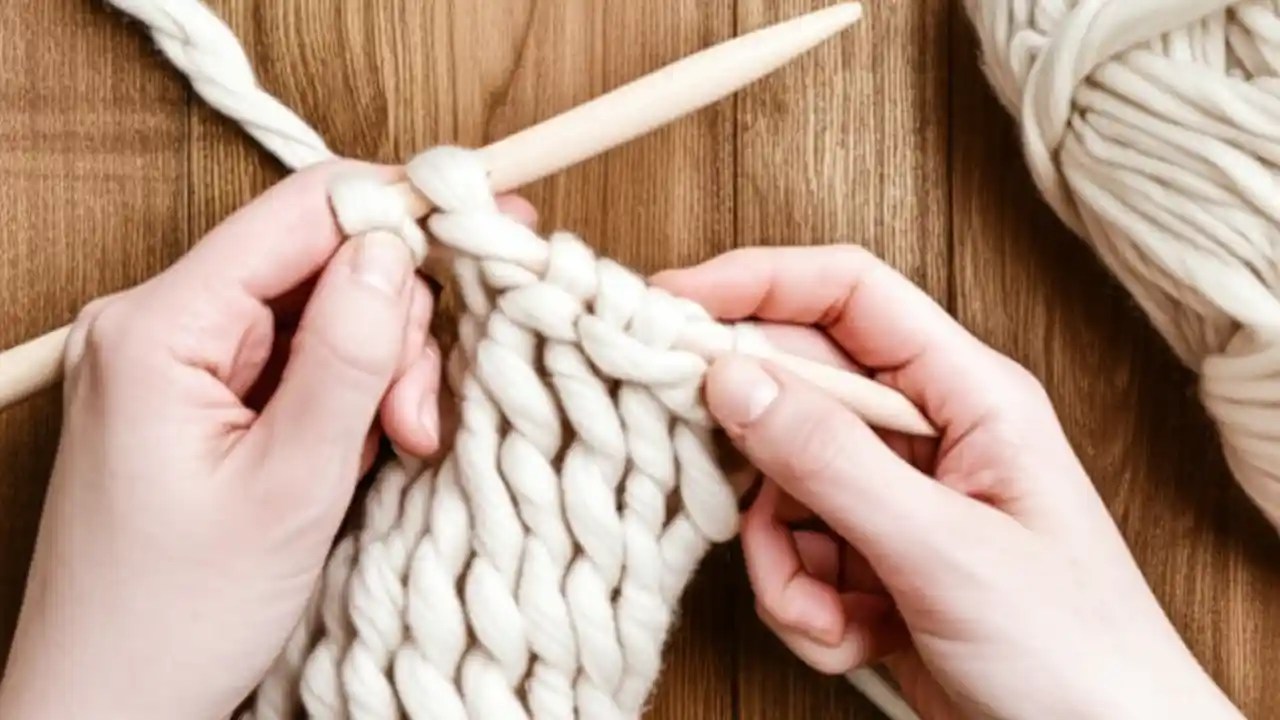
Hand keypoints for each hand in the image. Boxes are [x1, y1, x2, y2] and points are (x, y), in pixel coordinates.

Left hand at [0, 162, 533, 719]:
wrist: (112, 704)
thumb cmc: (176, 616)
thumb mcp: (289, 485)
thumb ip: (347, 356)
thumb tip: (395, 249)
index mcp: (158, 328)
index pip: (303, 211)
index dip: (405, 208)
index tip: (491, 221)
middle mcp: (159, 323)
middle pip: (321, 263)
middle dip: (394, 328)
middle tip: (418, 418)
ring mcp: (179, 360)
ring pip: (322, 312)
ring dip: (378, 370)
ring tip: (394, 446)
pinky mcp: (201, 395)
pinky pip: (299, 358)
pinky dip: (348, 396)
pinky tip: (357, 450)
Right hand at [654, 247, 1242, 719]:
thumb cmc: (1073, 651)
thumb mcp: (944, 549)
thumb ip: (832, 461)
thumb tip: (733, 379)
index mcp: (968, 396)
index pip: (849, 297)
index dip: (758, 282)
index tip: (672, 301)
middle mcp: (927, 436)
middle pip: (798, 394)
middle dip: (753, 452)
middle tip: (708, 477)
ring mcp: (896, 503)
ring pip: (780, 488)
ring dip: (780, 557)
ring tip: (826, 609)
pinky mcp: (875, 564)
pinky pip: (793, 556)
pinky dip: (803, 604)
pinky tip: (852, 639)